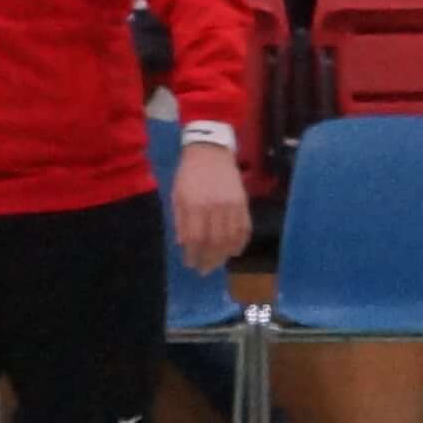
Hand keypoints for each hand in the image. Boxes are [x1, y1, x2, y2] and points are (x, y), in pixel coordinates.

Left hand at [170, 140, 248, 267]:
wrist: (211, 152)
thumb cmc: (189, 174)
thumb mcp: (177, 195)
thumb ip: (181, 221)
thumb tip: (184, 245)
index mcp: (195, 205)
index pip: (196, 239)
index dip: (193, 255)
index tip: (190, 264)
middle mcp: (215, 207)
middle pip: (215, 243)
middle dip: (209, 260)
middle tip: (205, 270)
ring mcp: (232, 206)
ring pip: (231, 239)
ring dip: (224, 255)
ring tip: (218, 263)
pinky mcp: (243, 204)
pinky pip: (245, 229)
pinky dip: (240, 243)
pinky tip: (234, 251)